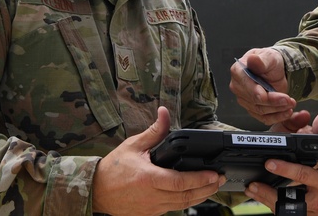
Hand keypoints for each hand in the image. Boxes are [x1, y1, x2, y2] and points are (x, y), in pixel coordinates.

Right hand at [92, 106, 223, 215]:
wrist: (97, 190)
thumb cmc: (113, 168)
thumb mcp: (133, 145)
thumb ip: (154, 131)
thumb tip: (164, 112)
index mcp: (148, 179)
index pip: (180, 182)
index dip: (200, 179)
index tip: (214, 174)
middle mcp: (152, 197)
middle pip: (186, 197)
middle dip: (207, 189)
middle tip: (220, 179)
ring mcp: (152, 208)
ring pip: (181, 205)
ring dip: (200, 197)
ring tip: (212, 186)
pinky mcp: (150, 214)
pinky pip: (172, 209)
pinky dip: (185, 201)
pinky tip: (194, 193)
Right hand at [229, 48, 296, 125]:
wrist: (276, 70)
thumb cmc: (269, 61)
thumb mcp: (268, 56)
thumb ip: (261, 61)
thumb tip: (252, 60)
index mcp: (238, 72)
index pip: (246, 86)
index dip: (256, 92)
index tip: (266, 96)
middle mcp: (239, 87)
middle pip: (254, 101)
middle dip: (273, 102)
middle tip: (289, 100)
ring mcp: (245, 100)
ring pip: (261, 111)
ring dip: (278, 109)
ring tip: (291, 103)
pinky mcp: (253, 109)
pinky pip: (264, 118)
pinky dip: (277, 117)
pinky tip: (287, 112)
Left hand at [245, 112, 317, 215]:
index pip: (302, 175)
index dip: (285, 169)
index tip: (269, 163)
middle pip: (289, 200)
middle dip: (269, 194)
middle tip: (253, 185)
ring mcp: (315, 212)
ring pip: (287, 210)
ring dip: (268, 201)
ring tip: (253, 190)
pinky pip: (292, 213)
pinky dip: (278, 206)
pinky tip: (265, 199)